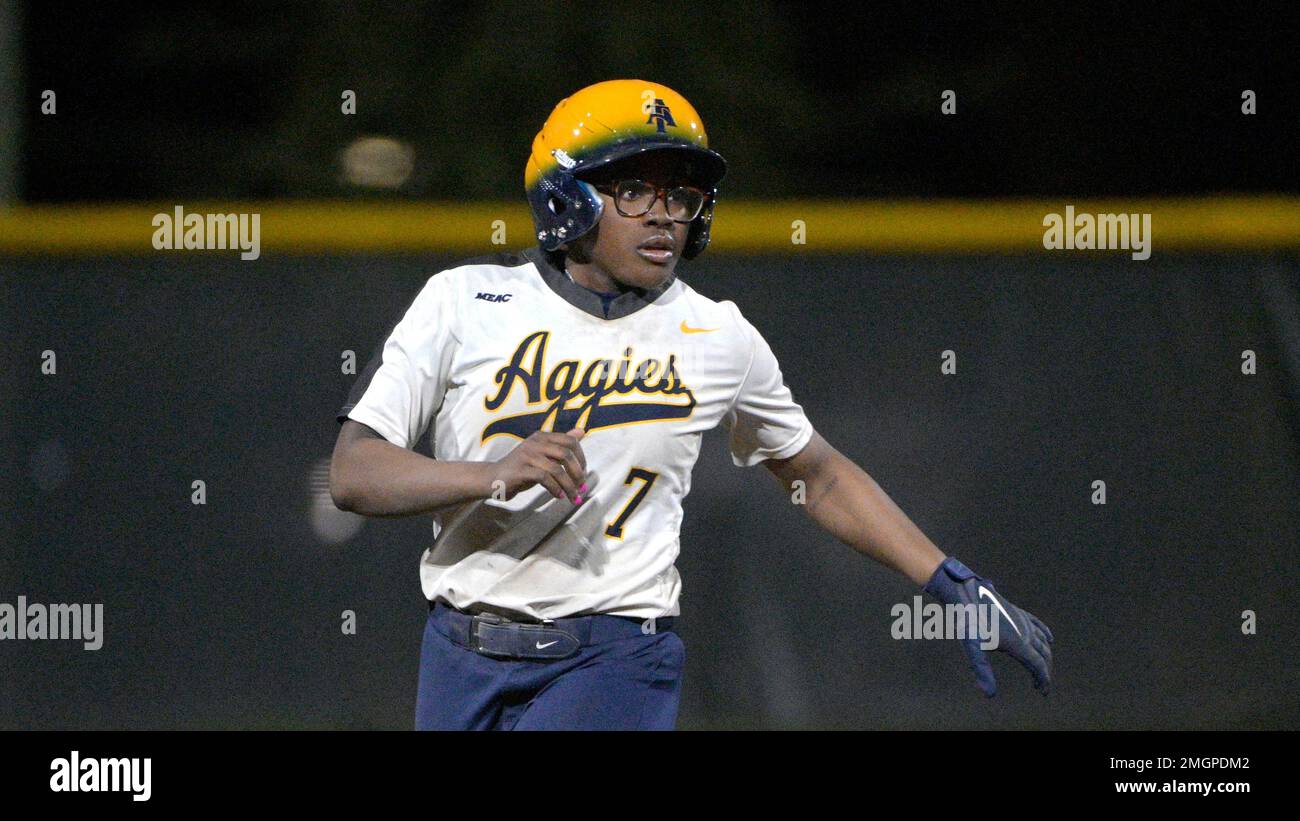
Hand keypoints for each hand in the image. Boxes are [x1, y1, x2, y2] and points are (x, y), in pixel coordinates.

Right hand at [492, 426, 587, 503]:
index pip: (570, 442)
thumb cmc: (521, 468)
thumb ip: (561, 444)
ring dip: (569, 486)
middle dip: (578, 473)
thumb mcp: (543, 454)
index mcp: (542, 437)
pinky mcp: (521, 470)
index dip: (582, 458)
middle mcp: (535, 443)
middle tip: (581, 487)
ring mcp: (527, 455)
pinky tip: (558, 496)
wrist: (493, 479)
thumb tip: (582, 431)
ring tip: (573, 497)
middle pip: (566, 454)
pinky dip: (555, 488)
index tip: (583, 474)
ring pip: (557, 469)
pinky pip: (545, 478)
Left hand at [923, 557, 1053, 696]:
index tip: (1043, 692)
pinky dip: (1046, 635)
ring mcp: (1023, 620)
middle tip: (1040, 685)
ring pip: (1043, 641)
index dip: (1043, 680)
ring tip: (1042, 668)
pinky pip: (1038, 625)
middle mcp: (1025, 632)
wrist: (967, 592)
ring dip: (1045, 656)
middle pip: (1043, 655)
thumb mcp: (973, 647)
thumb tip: (989, 695)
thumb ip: (982, 670)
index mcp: (1018, 643)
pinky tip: (1049, 639)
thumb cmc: (968, 620)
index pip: (1038, 665)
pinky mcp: (1018, 612)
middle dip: (1044, 671)